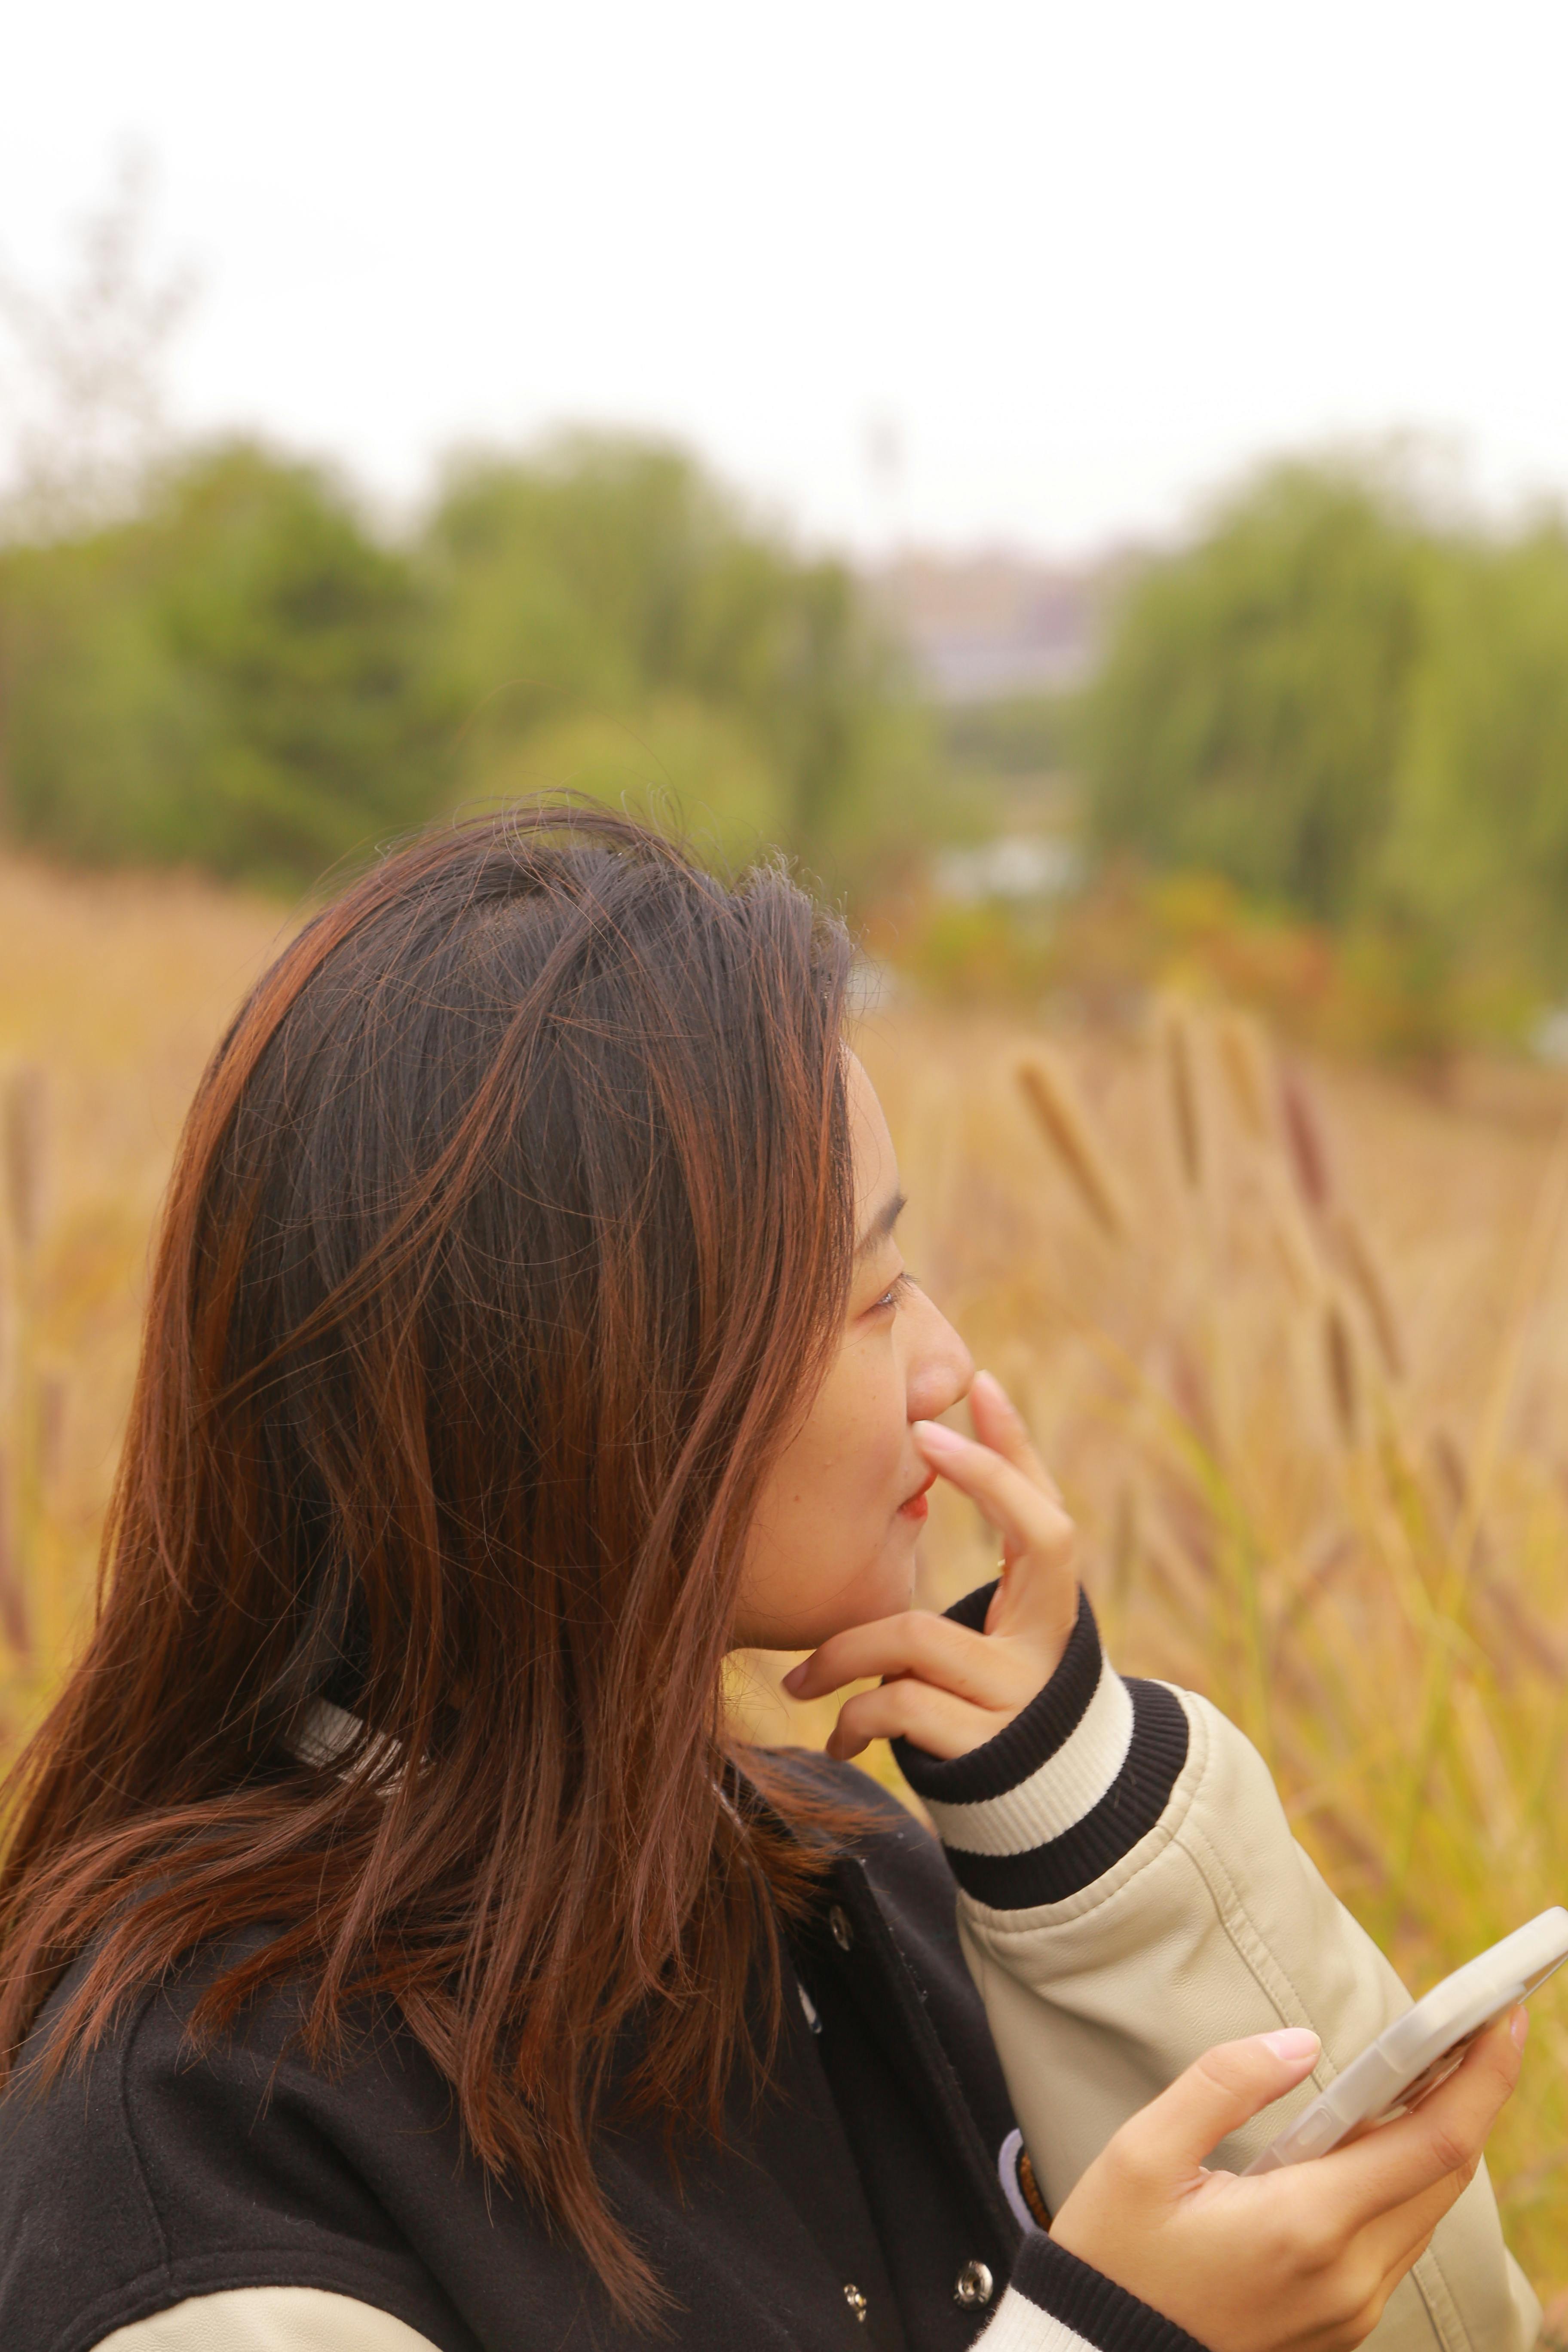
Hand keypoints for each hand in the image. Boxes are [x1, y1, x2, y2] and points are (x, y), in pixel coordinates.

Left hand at [780, 1371, 1078, 1761]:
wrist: (1033, 1817)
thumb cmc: (987, 1705)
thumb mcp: (990, 1636)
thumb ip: (972, 1576)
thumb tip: (926, 1456)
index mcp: (1052, 1612)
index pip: (1049, 1515)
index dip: (1022, 1450)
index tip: (979, 1383)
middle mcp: (1050, 1646)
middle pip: (1038, 1536)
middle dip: (986, 1476)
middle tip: (925, 1446)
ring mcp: (1022, 1697)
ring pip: (916, 1635)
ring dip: (842, 1655)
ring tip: (801, 1684)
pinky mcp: (983, 1749)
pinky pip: (897, 1703)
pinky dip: (853, 1719)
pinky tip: (838, 1739)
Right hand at [1050, 2010, 1525, 2351]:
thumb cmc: (1112, 2254)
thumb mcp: (1143, 2154)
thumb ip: (1224, 2084)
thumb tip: (1301, 2043)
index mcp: (1304, 2224)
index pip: (1435, 2140)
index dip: (1481, 2073)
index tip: (1502, 2012)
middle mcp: (1347, 2276)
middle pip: (1446, 2171)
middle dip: (1471, 2091)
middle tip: (1473, 2021)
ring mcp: (1350, 2308)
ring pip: (1426, 2206)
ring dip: (1437, 2133)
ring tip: (1430, 2065)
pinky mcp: (1340, 2323)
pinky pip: (1397, 2238)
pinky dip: (1404, 2177)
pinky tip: (1380, 2133)